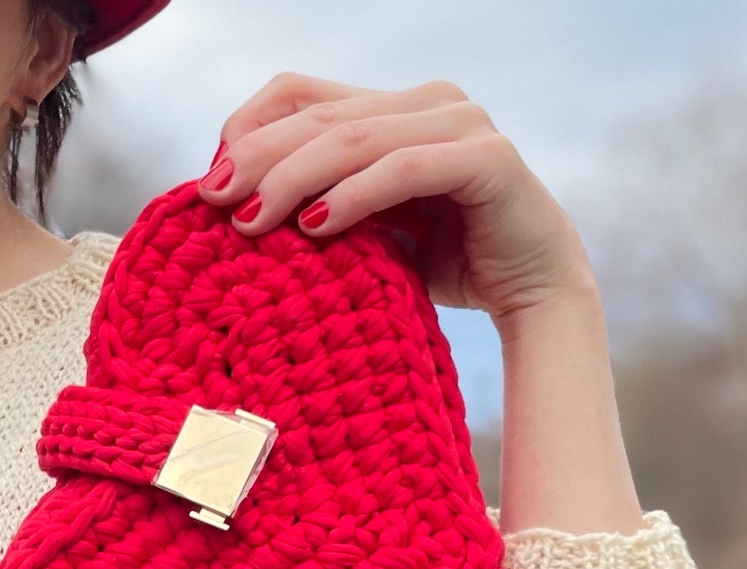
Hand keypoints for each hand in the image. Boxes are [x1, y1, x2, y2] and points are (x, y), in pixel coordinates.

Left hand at [196, 70, 598, 328]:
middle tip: (216, 203)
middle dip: (260, 160)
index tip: (211, 185)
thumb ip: (325, 204)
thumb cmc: (450, 267)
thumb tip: (238, 205)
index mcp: (393, 108)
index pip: (301, 94)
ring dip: (295, 179)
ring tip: (252, 222)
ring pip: (354, 138)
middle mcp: (427, 101)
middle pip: (320, 115)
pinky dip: (355, 196)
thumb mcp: (372, 233)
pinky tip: (315, 226)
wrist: (536, 295)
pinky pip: (404, 169)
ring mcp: (460, 123)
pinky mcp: (486, 158)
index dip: (249, 129)